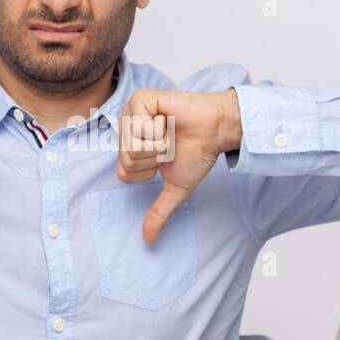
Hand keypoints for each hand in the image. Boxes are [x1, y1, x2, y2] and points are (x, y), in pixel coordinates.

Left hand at [117, 87, 241, 244]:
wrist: (216, 131)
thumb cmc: (196, 152)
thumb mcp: (176, 187)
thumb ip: (159, 211)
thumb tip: (148, 240)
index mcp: (129, 148)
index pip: (124, 174)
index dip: (148, 172)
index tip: (165, 160)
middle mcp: (126, 130)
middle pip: (127, 160)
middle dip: (156, 158)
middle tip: (170, 144)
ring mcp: (131, 112)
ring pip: (132, 145)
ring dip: (159, 144)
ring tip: (170, 131)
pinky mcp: (141, 99)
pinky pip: (140, 126)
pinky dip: (160, 128)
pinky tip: (168, 119)